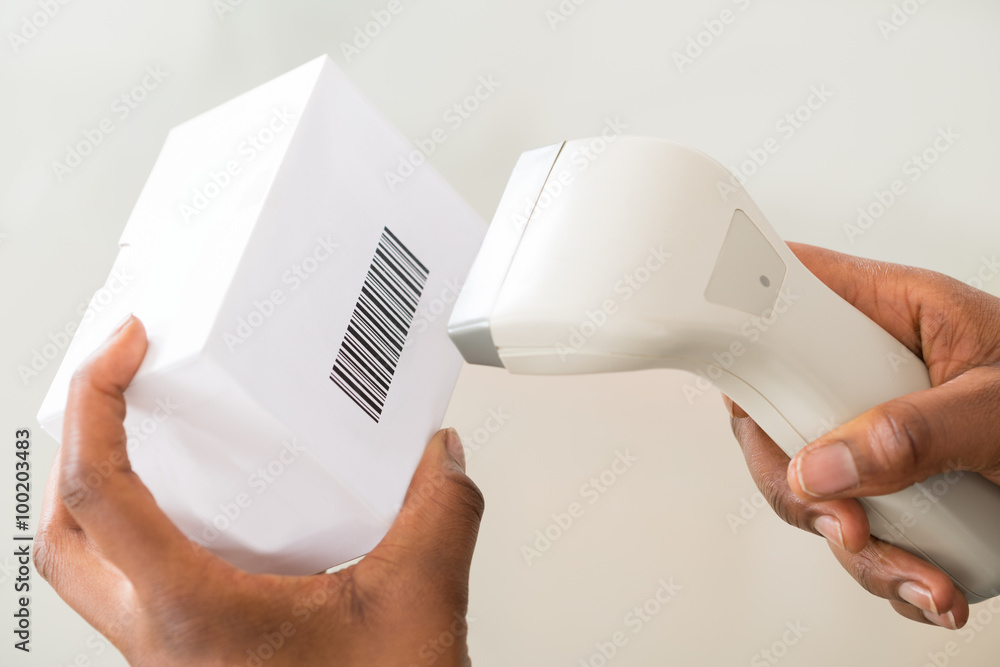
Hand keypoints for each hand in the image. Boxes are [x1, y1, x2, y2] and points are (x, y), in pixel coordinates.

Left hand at [35, 315, 484, 665]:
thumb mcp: (418, 603)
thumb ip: (440, 513)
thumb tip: (439, 456)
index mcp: (194, 615)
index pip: (102, 492)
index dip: (97, 403)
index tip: (124, 349)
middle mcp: (161, 640)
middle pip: (63, 530)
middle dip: (77, 441)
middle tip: (117, 383)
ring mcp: (169, 656)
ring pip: (89, 566)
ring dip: (100, 493)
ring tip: (149, 436)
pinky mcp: (194, 660)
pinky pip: (138, 586)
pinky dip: (149, 532)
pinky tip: (214, 512)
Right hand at [724, 243, 999, 629]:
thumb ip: (917, 431)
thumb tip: (824, 465)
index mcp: (893, 314)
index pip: (787, 294)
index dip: (740, 327)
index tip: (736, 381)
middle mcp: (873, 370)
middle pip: (774, 411)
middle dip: (798, 483)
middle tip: (840, 519)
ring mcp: (876, 428)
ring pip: (811, 484)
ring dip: (853, 547)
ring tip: (917, 575)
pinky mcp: (893, 481)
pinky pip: (853, 526)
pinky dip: (886, 571)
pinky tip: (932, 584)